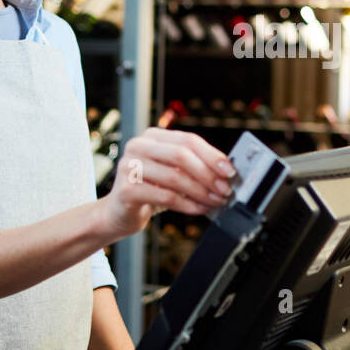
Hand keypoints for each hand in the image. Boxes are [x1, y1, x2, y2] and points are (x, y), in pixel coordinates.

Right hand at [98, 127, 235, 241]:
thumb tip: (227, 172)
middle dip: (208, 174)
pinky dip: (188, 204)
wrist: (118, 212)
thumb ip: (193, 167)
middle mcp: (138, 146)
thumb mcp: (171, 172)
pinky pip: (166, 197)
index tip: (230, 171)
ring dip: (201, 192)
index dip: (212, 155)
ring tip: (215, 201)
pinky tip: (199, 209)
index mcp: (152, 136)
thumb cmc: (150, 190)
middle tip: (225, 189)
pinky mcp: (127, 190)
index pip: (188, 140)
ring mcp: (129, 166)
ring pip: (175, 177)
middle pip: (181, 155)